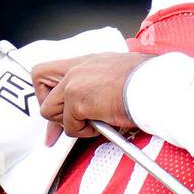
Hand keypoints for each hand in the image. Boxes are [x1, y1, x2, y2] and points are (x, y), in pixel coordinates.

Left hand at [33, 52, 152, 144]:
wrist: (155, 87)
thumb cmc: (148, 82)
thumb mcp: (119, 75)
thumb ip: (101, 84)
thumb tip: (97, 107)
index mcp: (88, 60)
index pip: (50, 69)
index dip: (49, 90)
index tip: (58, 107)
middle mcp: (77, 67)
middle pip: (39, 81)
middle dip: (50, 106)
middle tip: (63, 122)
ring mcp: (74, 83)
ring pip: (49, 110)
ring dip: (69, 123)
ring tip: (93, 123)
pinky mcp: (77, 100)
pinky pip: (69, 127)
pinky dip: (84, 132)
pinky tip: (102, 126)